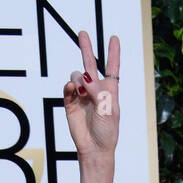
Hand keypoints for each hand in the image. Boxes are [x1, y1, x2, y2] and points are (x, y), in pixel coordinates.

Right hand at [63, 30, 119, 158]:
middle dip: (86, 48)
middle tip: (82, 33)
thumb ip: (98, 91)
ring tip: (81, 90)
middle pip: (90, 64)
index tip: (114, 38)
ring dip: (78, 79)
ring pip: (77, 75)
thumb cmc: (107, 132)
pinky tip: (73, 88)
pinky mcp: (71, 102)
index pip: (112, 68)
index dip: (113, 53)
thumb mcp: (108, 110)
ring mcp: (82, 95)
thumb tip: (84, 77)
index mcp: (110, 92)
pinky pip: (68, 87)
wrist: (94, 149)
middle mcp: (96, 90)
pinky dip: (69, 86)